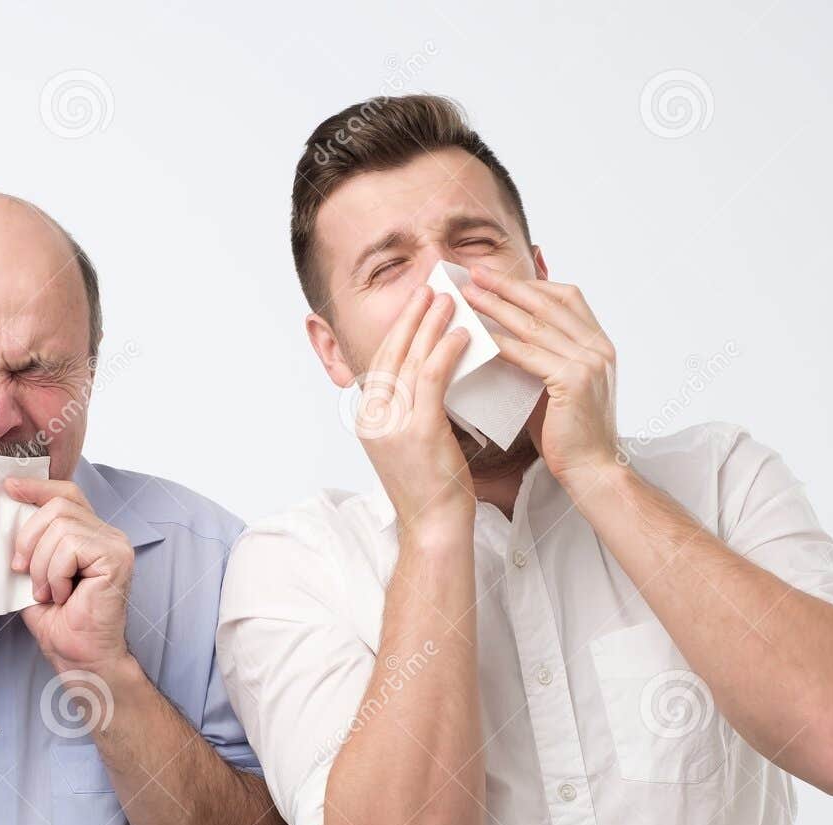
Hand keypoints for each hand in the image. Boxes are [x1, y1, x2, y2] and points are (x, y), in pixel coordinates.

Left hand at [4, 477, 134, 676]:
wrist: (81, 658)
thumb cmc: (60, 623)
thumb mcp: (34, 574)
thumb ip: (29, 544)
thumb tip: (4, 512)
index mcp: (91, 534)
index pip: (65, 494)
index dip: (36, 487)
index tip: (8, 488)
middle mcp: (108, 534)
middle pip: (57, 506)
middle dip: (29, 538)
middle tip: (24, 573)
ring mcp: (116, 544)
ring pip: (61, 527)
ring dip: (42, 564)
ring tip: (47, 592)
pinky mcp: (116, 558)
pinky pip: (70, 547)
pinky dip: (55, 573)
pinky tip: (62, 595)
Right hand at [347, 284, 473, 534]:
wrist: (434, 529)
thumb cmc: (432, 491)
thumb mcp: (413, 444)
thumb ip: (413, 409)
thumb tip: (432, 376)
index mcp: (369, 420)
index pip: (382, 362)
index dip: (399, 329)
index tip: (417, 305)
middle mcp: (373, 419)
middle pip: (390, 354)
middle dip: (411, 317)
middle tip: (430, 287)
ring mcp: (391, 425)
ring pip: (409, 360)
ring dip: (430, 324)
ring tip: (449, 300)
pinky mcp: (416, 432)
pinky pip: (431, 379)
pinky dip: (446, 351)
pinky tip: (463, 334)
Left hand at [462, 268, 620, 492]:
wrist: (591, 470)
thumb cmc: (567, 433)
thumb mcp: (555, 385)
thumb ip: (539, 359)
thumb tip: (501, 339)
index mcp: (598, 343)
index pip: (565, 297)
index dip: (531, 283)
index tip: (497, 277)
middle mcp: (599, 347)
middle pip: (547, 302)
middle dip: (508, 285)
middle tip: (475, 273)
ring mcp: (590, 362)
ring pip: (536, 324)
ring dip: (498, 307)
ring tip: (469, 297)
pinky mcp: (575, 381)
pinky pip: (530, 355)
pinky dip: (503, 343)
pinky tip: (479, 337)